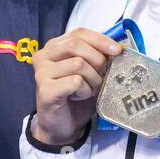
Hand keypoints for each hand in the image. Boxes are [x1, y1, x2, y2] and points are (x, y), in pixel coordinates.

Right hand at [31, 28, 122, 145]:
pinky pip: (75, 82)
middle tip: (102, 76)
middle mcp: (44, 56)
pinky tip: (80, 96)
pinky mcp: (45, 89)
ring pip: (78, 64)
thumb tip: (118, 47)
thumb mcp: (90, 71)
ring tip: (90, 89)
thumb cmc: (77, 95)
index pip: (79, 33)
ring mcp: (42, 72)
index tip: (117, 51)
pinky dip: (85, 90)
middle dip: (97, 60)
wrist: (63, 125)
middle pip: (76, 45)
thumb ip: (98, 56)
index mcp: (55, 47)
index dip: (100, 40)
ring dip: (92, 79)